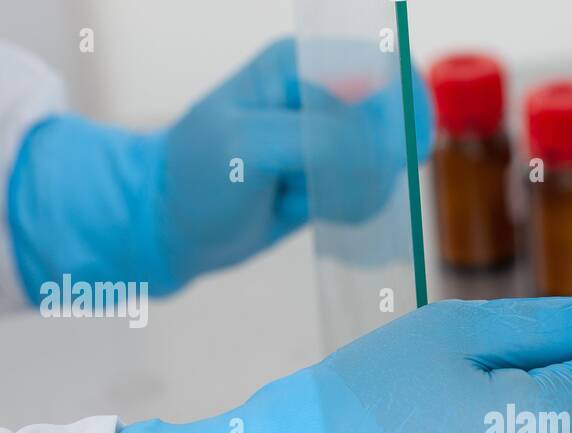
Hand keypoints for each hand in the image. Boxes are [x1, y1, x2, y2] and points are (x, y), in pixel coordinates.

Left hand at [8, 38, 431, 298]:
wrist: (173, 227)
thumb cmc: (196, 179)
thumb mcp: (251, 148)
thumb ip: (322, 137)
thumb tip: (389, 134)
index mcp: (300, 64)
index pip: (382, 70)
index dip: (398, 111)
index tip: (390, 155)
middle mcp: (321, 93)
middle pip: (393, 121)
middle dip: (367, 164)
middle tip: (316, 184)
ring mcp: (331, 136)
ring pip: (387, 163)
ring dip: (351, 192)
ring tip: (296, 195)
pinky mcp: (335, 174)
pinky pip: (373, 191)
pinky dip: (348, 209)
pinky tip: (304, 210)